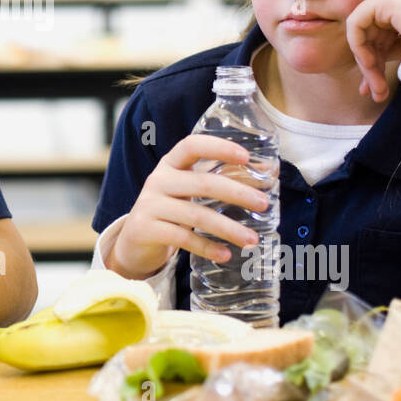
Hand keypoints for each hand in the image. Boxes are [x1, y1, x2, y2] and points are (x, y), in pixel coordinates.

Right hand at [109, 134, 271, 280]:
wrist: (134, 240)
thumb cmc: (170, 209)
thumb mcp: (188, 190)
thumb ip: (218, 179)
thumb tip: (266, 172)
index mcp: (170, 164)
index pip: (192, 146)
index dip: (218, 147)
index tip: (245, 156)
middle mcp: (158, 180)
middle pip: (202, 183)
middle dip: (237, 193)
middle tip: (263, 203)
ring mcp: (150, 205)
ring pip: (196, 215)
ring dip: (229, 228)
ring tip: (252, 240)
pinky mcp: (146, 229)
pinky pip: (183, 238)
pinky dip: (207, 247)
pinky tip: (226, 254)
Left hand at [346, 0, 400, 102]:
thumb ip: (386, 49)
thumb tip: (365, 70)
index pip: (378, 34)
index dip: (374, 62)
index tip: (376, 90)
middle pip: (370, 35)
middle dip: (370, 68)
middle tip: (375, 94)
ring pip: (361, 34)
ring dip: (367, 66)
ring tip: (377, 91)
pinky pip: (355, 25)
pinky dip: (359, 48)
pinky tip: (371, 66)